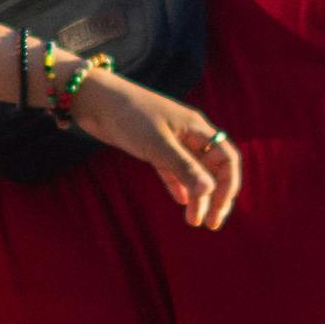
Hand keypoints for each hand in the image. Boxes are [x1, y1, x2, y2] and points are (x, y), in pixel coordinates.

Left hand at [71, 63, 241, 228]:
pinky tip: (182, 201)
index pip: (227, 158)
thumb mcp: (157, 144)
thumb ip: (184, 167)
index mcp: (197, 128)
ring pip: (193, 171)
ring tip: (193, 221)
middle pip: (213, 168)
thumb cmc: (129, 115)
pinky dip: (179, 185)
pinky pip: (173, 169)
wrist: (96, 99)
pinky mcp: (152, 146)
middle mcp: (189, 134)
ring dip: (197, 196)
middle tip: (210, 224)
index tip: (218, 209)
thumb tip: (210, 191)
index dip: (228, 185)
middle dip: (216, 196)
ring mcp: (170, 140)